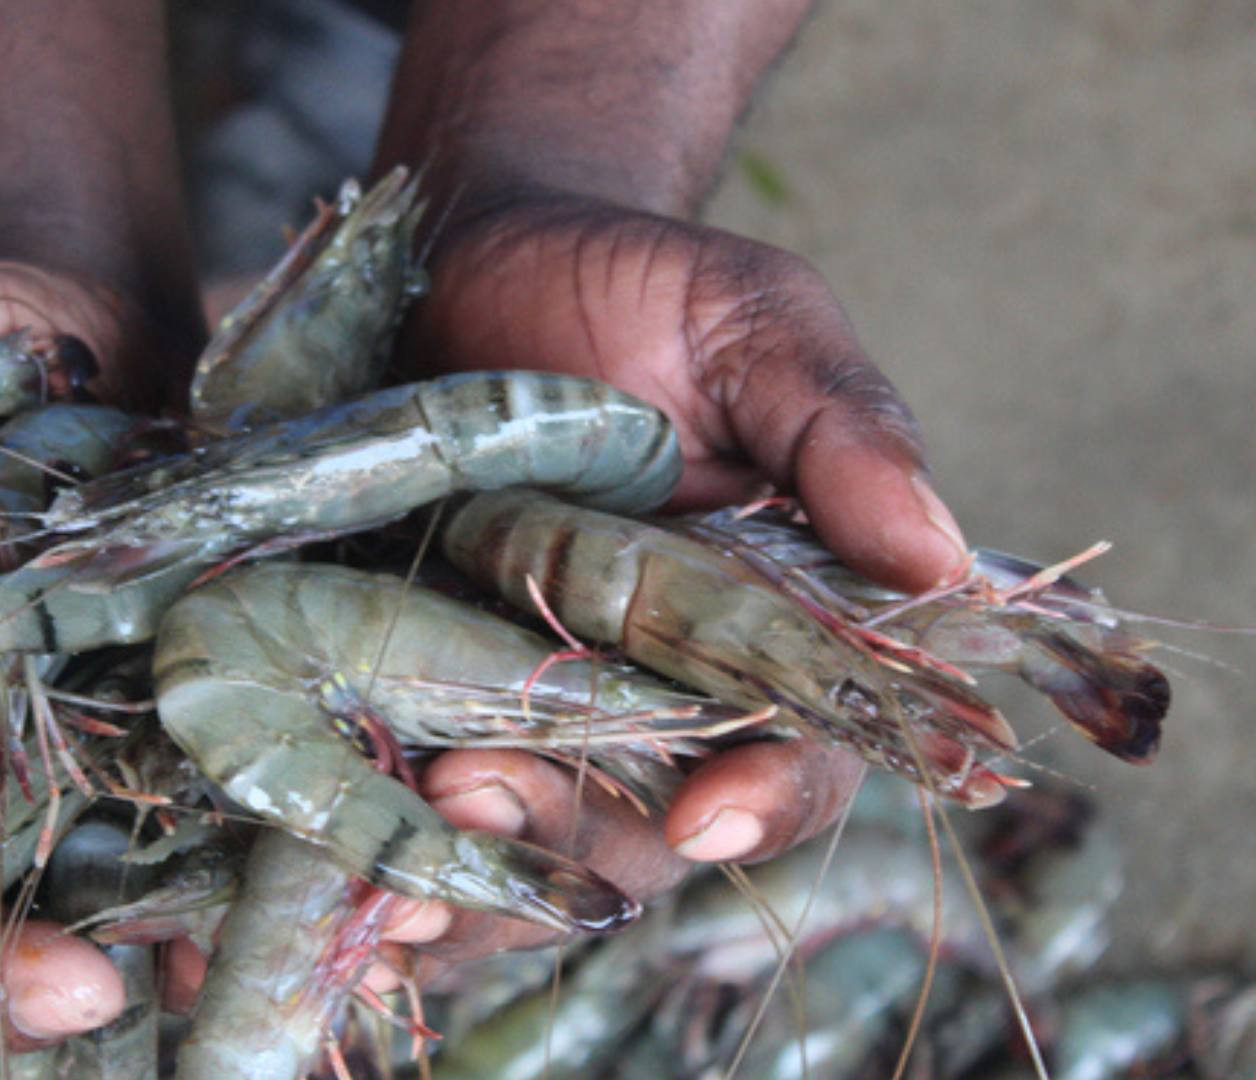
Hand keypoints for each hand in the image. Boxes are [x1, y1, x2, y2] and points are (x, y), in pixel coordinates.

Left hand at [375, 189, 966, 967]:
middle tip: (478, 791)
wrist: (473, 257)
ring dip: (462, 881)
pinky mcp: (409, 695)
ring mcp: (525, 706)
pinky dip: (368, 850)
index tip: (707, 811)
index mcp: (764, 632)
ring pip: (518, 852)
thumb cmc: (635, 287)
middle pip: (641, 835)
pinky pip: (401, 807)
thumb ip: (842, 429)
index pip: (800, 758)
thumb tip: (940, 564)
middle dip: (568, 840)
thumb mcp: (752, 325)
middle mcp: (650, 697)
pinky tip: (315, 865)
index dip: (768, 800)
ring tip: (395, 867)